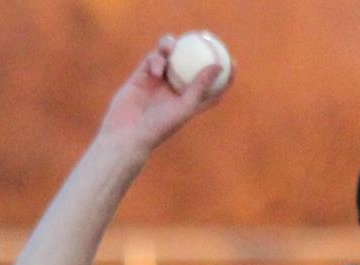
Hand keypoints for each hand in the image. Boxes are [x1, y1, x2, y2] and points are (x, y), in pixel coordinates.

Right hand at [97, 35, 229, 155]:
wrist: (126, 134)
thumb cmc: (158, 127)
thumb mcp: (184, 106)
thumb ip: (201, 86)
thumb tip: (219, 65)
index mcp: (189, 101)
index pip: (212, 86)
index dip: (224, 74)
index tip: (232, 60)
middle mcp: (175, 90)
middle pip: (190, 64)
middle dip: (198, 49)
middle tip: (205, 36)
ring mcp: (158, 82)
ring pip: (169, 56)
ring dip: (171, 47)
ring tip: (170, 47)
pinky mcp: (142, 76)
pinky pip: (152, 59)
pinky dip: (155, 61)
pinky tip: (155, 70)